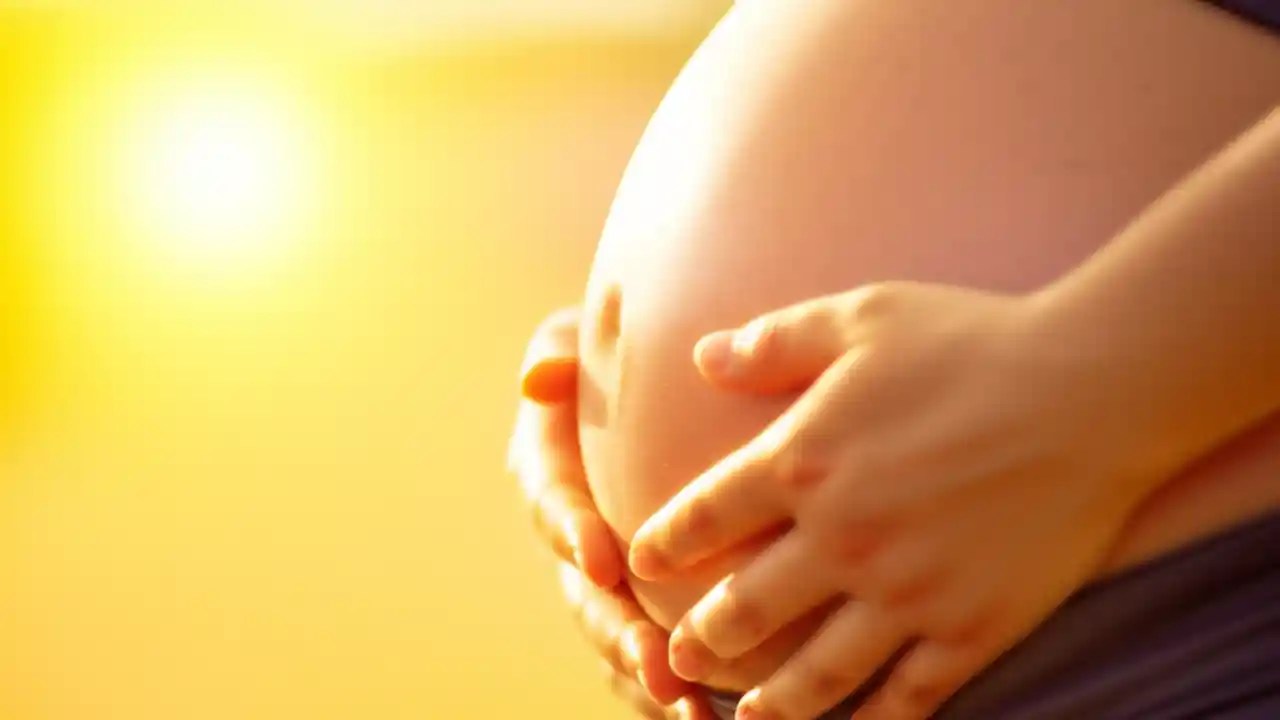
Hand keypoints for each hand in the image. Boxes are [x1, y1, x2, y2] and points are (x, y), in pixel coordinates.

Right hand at [510, 308, 711, 717]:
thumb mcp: (587, 338)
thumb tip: (537, 381)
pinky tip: (715, 717)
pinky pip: (653, 653)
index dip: (570, 529)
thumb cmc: (626, 351)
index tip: (600, 556)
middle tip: (654, 660)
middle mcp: (576, 529)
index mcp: (553, 466)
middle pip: (585, 593)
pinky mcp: (648, 598)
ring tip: (687, 708)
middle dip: (616, 631)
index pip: (552, 499)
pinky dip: (675, 689)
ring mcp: (609, 573)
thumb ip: (559, 352)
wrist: (673, 386)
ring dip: (647, 675)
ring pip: (617, 635)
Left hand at [627, 283, 1164, 719]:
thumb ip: (773, 343)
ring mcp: (907, 592)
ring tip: (746, 717)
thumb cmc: (971, 342)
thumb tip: (699, 357)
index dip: (664, 543)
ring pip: (817, 673)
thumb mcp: (860, 317)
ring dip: (771, 702)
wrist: (1093, 388)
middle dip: (701, 637)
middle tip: (681, 654)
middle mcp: (841, 537)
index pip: (705, 516)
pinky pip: (909, 697)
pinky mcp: (971, 627)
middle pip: (744, 608)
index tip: (641, 562)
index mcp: (802, 460)